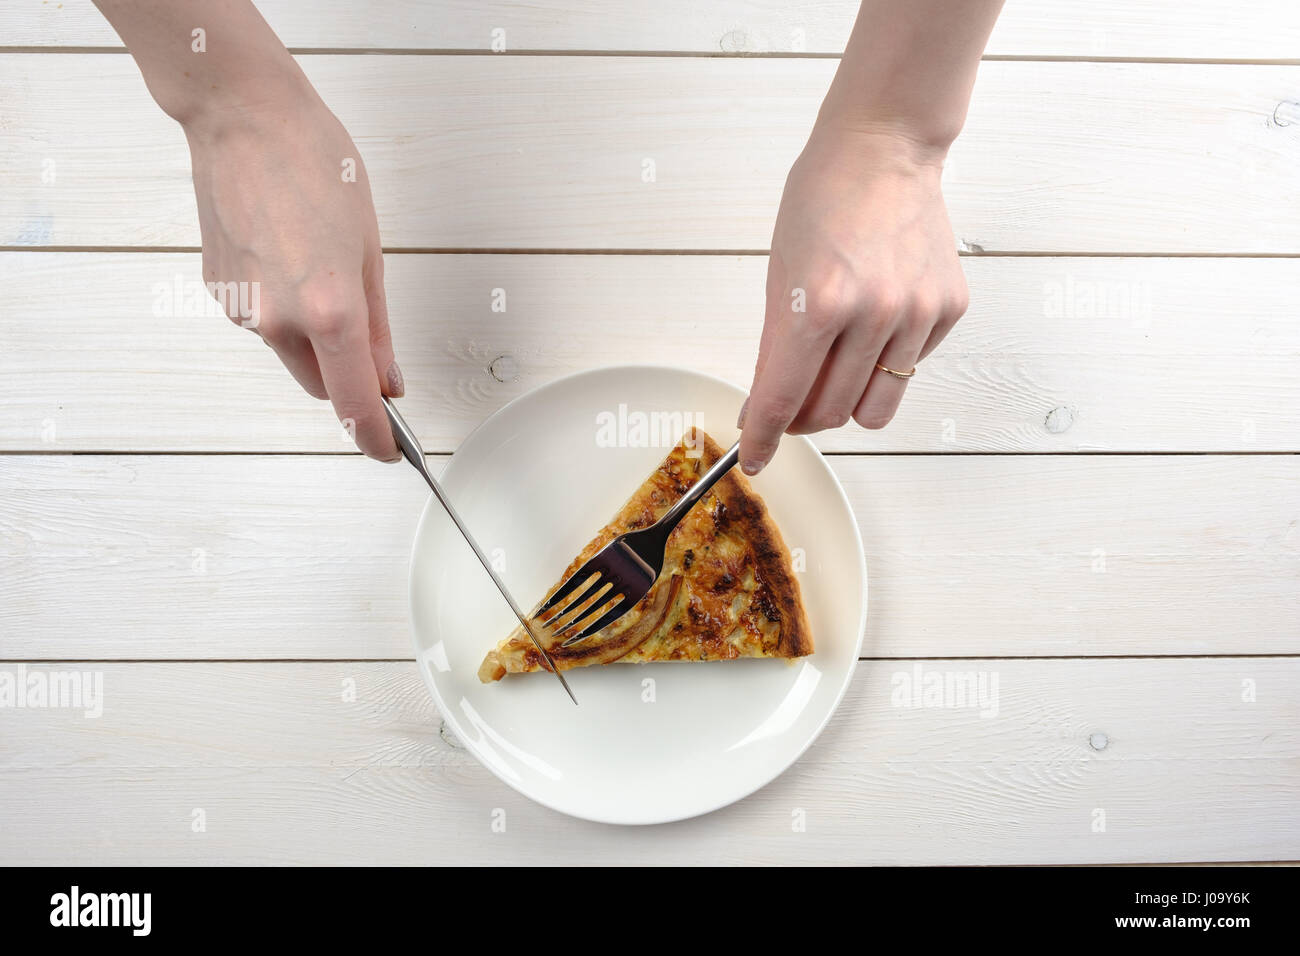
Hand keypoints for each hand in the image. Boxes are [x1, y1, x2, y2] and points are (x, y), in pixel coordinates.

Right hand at [185, 92, 401, 460]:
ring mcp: (241, 310)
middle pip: (322, 387)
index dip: (378, 438)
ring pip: (290, 355)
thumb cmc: (315, 165)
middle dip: (347, 377)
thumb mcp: (371, 251)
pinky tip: (286, 256)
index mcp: (330, 310)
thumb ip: (380, 329)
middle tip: (369, 339)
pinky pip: (262, 322)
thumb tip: (389, 380)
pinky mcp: (216, 294)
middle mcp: (279, 320)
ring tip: (319, 267)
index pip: (356, 404)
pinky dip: (281, 308)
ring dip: (313, 338)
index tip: (389, 451)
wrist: (242, 117)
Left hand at [737, 123, 968, 474]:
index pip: (782, 399)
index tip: (754, 456)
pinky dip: (887, 361)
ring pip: (875, 408)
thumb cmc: (823, 199)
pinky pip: (910, 370)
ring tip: (836, 364)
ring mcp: (917, 313)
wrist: (883, 149)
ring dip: (846, 399)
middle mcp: (873, 314)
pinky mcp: (948, 309)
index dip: (762, 437)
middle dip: (801, 418)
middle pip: (829, 415)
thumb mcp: (779, 272)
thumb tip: (769, 405)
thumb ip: (776, 345)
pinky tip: (879, 319)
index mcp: (818, 303)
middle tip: (790, 400)